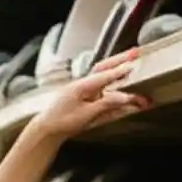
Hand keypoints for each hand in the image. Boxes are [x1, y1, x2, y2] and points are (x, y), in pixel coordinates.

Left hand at [27, 48, 152, 139]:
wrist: (47, 128)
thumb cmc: (63, 122)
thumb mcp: (86, 115)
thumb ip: (106, 104)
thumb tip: (125, 97)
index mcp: (82, 86)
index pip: (105, 75)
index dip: (120, 71)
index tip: (133, 65)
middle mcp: (83, 83)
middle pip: (103, 67)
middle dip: (119, 59)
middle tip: (134, 52)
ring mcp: (82, 87)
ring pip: (101, 72)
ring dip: (115, 65)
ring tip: (129, 59)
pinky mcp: (82, 93)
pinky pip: (98, 82)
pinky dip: (109, 76)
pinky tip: (116, 75)